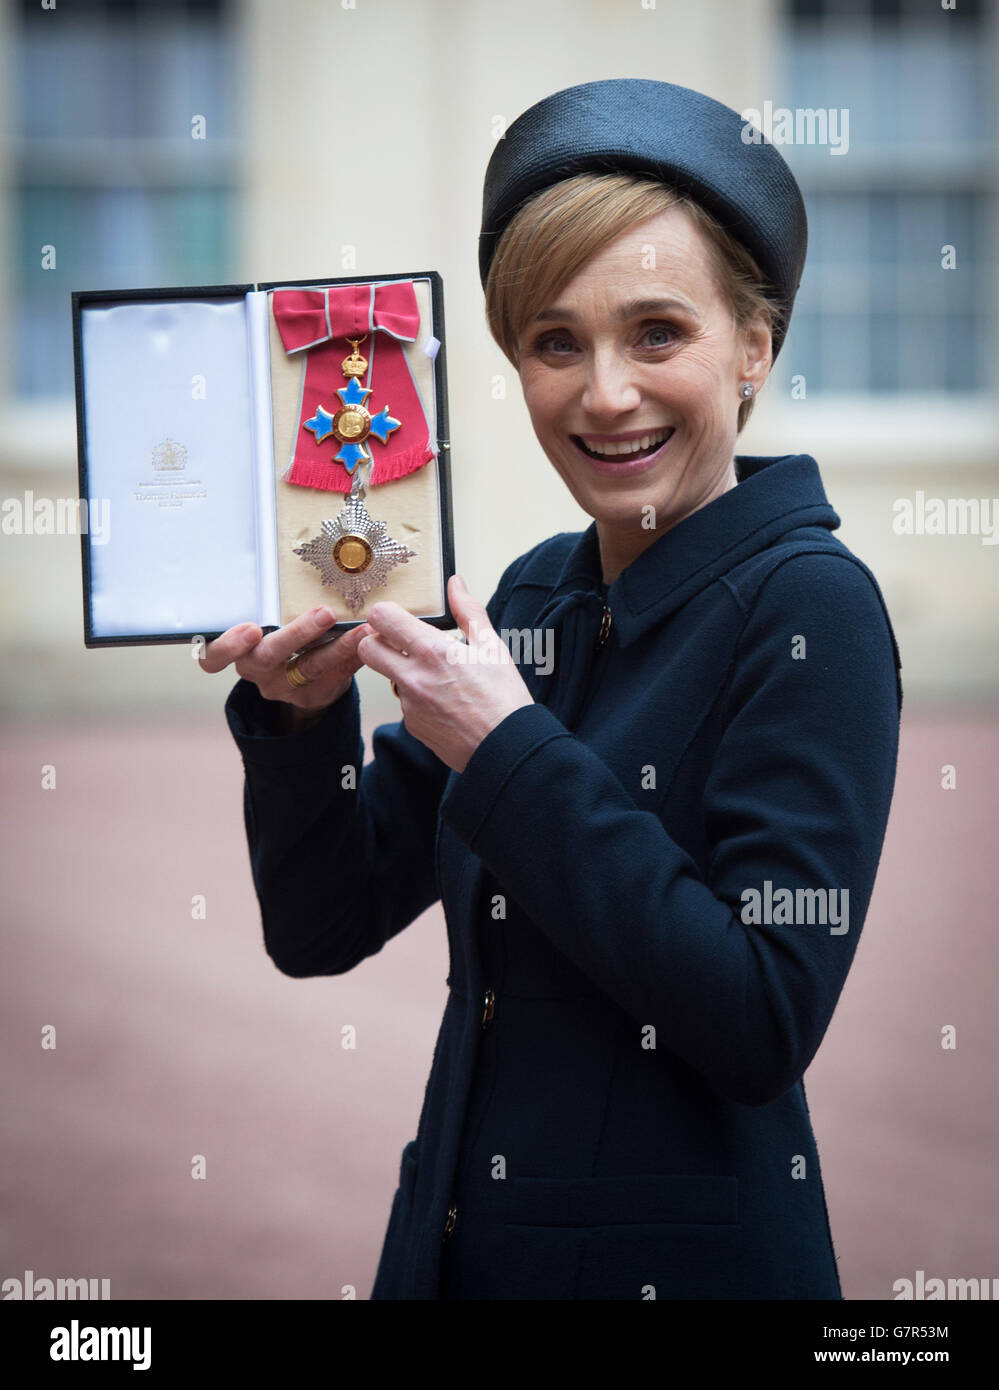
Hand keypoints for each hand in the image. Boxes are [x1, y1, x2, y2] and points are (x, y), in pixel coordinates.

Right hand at [198, 605, 372, 720]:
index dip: (227, 646)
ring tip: (360, 628)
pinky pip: (336, 675)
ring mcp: (286, 687)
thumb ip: (267, 604)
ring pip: (310, 666)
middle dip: (296, 635)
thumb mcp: (264, 623)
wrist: (301, 680)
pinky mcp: (314, 695)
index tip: (250, 629)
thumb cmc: (278, 638)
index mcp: (237, 651)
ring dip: (338, 645)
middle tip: (324, 614)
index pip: (214, 657)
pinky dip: (354, 655)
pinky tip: (368, 639)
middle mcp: (257, 672)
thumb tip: (290, 558)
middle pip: (268, 657)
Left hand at [357, 574, 534, 772]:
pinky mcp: (412, 725)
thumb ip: (468, 611)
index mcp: (434, 651)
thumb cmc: (504, 698)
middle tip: (402, 643)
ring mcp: (409, 704)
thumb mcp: (492, 647)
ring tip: (438, 677)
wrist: (507, 748)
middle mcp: (414, 677)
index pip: (381, 618)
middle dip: (378, 641)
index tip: (398, 617)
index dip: (385, 614)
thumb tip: (455, 584)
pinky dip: (418, 698)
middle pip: (366, 648)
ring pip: (387, 676)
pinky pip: (404, 703)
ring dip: (401, 671)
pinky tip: (444, 702)